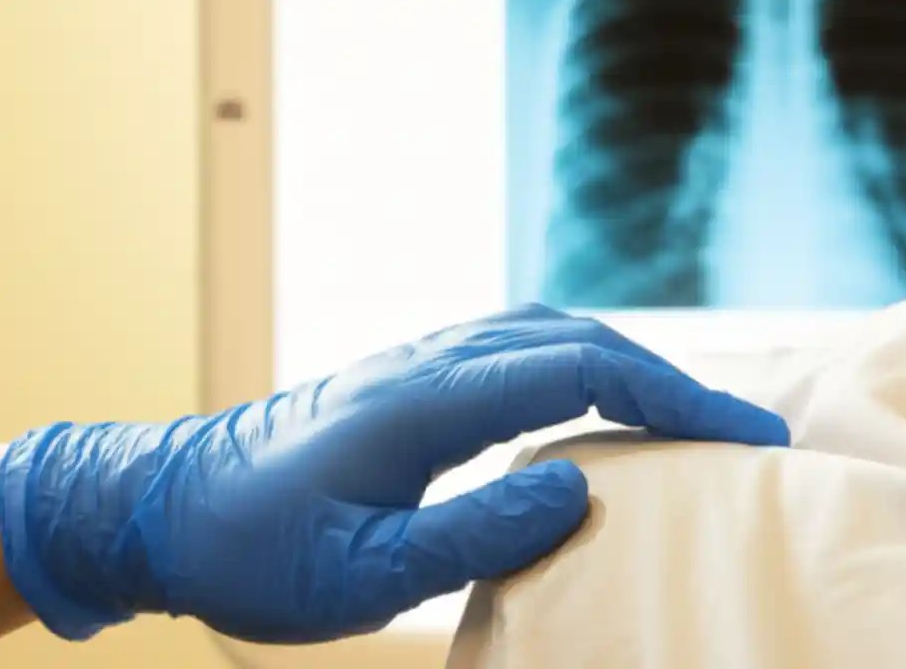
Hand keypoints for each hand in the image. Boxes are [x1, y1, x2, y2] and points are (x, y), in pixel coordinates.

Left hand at [0, 305, 787, 642]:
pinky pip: (503, 349)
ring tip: (677, 413)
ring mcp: (405, 365)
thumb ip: (471, 534)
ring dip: (617, 361)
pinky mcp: (395, 382)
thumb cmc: (250, 549)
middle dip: (662, 374)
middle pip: (570, 336)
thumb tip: (578, 491)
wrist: (161, 505)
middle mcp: (420, 364)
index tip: (743, 433)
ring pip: (537, 333)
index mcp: (421, 402)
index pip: (579, 370)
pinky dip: (567, 364)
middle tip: (733, 427)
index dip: (673, 395)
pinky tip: (582, 403)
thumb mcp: (362, 573)